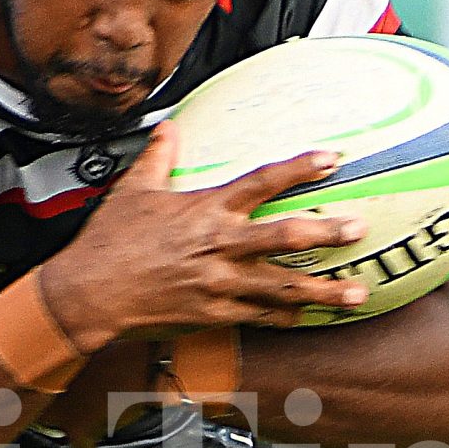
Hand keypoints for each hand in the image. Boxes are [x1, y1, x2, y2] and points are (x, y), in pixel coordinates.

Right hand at [42, 124, 370, 348]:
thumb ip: (159, 158)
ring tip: (359, 292)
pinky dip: (287, 318)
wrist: (89, 294)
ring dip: (324, 290)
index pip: (261, 181)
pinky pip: (259, 317)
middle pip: (285, 237)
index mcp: (204, 209)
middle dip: (327, 233)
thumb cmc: (108, 242)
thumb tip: (169, 129)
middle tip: (358, 228)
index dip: (300, 168)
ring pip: (282, 286)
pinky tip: (311, 317)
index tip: (331, 158)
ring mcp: (218, 283)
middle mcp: (218, 245)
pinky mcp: (212, 314)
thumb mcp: (132, 191)